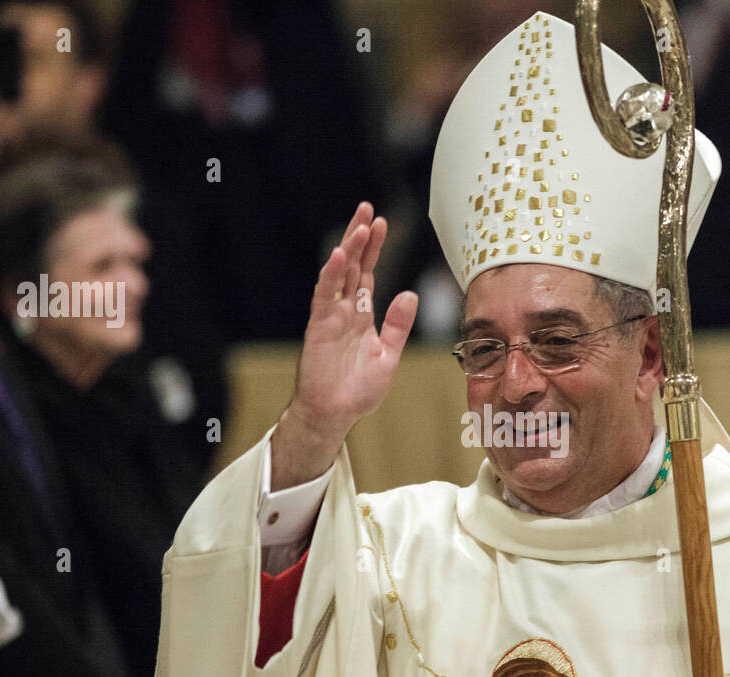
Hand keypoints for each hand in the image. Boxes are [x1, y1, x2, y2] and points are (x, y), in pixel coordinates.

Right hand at [272, 201, 417, 488]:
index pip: (369, 274)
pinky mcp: (319, 326)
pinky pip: (325, 296)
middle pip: (354, 266)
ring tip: (358, 224)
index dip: (375, 249)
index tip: (382, 223)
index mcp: (363, 316)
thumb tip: (410, 294)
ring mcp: (331, 316)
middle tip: (367, 208)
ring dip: (348, 249)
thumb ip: (398, 326)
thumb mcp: (389, 357)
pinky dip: (331, 276)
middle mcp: (346, 311)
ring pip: (341, 275)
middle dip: (360, 238)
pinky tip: (338, 256)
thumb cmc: (358, 390)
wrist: (335, 414)